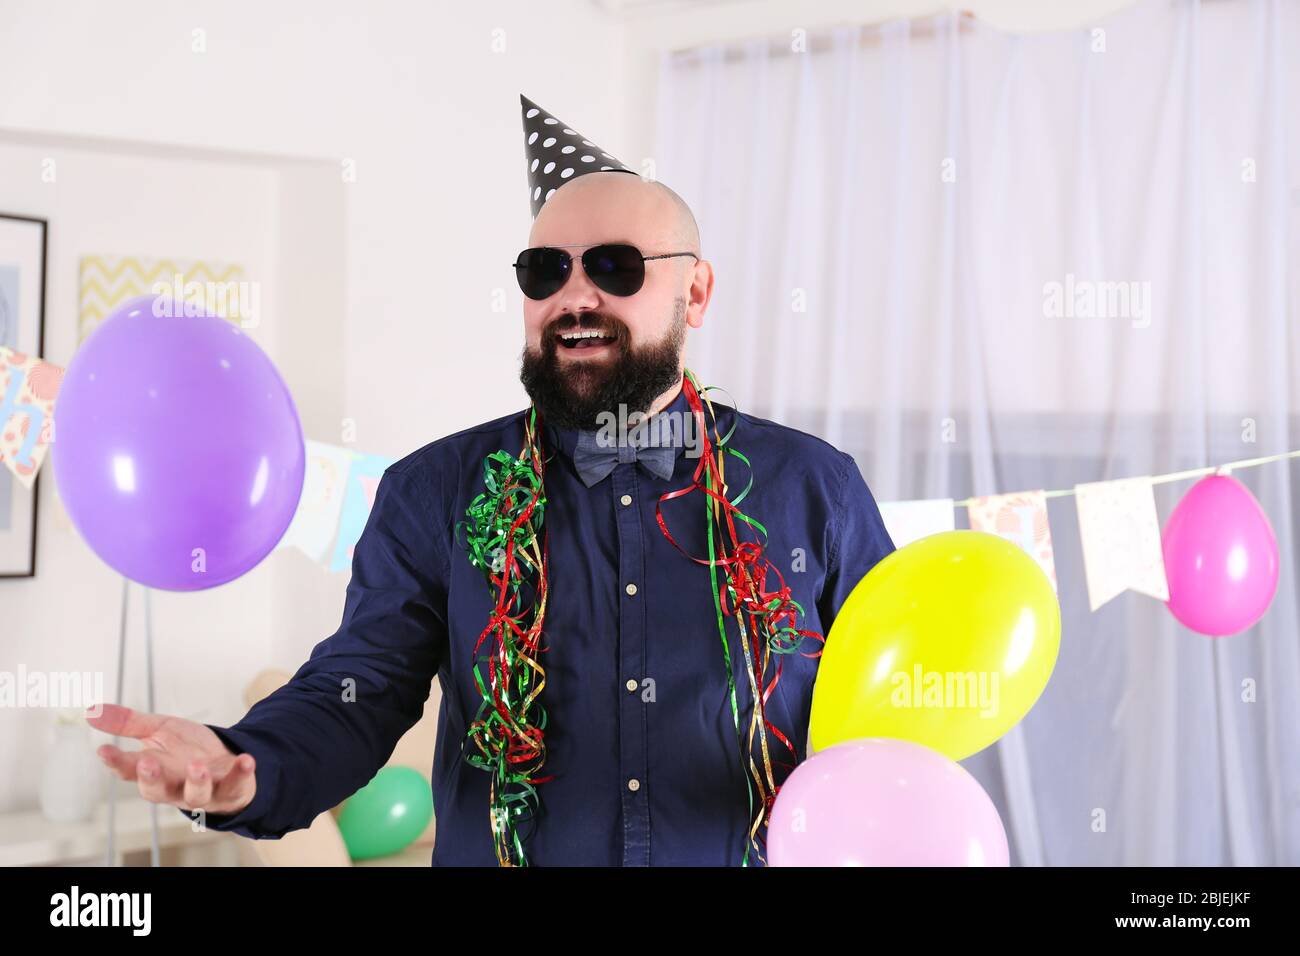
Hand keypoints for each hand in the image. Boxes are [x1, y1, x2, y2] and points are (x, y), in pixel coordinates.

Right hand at [88, 703, 257, 816]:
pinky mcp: (229, 789)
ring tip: (197, 764)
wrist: (224, 761)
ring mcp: (202, 791)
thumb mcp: (158, 730)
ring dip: (197, 781)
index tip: (104, 750)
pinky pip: (235, 786)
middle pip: (157, 791)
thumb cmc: (186, 749)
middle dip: (151, 778)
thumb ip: (129, 723)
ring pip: (195, 795)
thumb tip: (92, 711)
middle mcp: (174, 785)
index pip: (129, 770)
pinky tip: (246, 759)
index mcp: (153, 770)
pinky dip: (241, 773)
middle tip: (148, 761)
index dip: (116, 762)